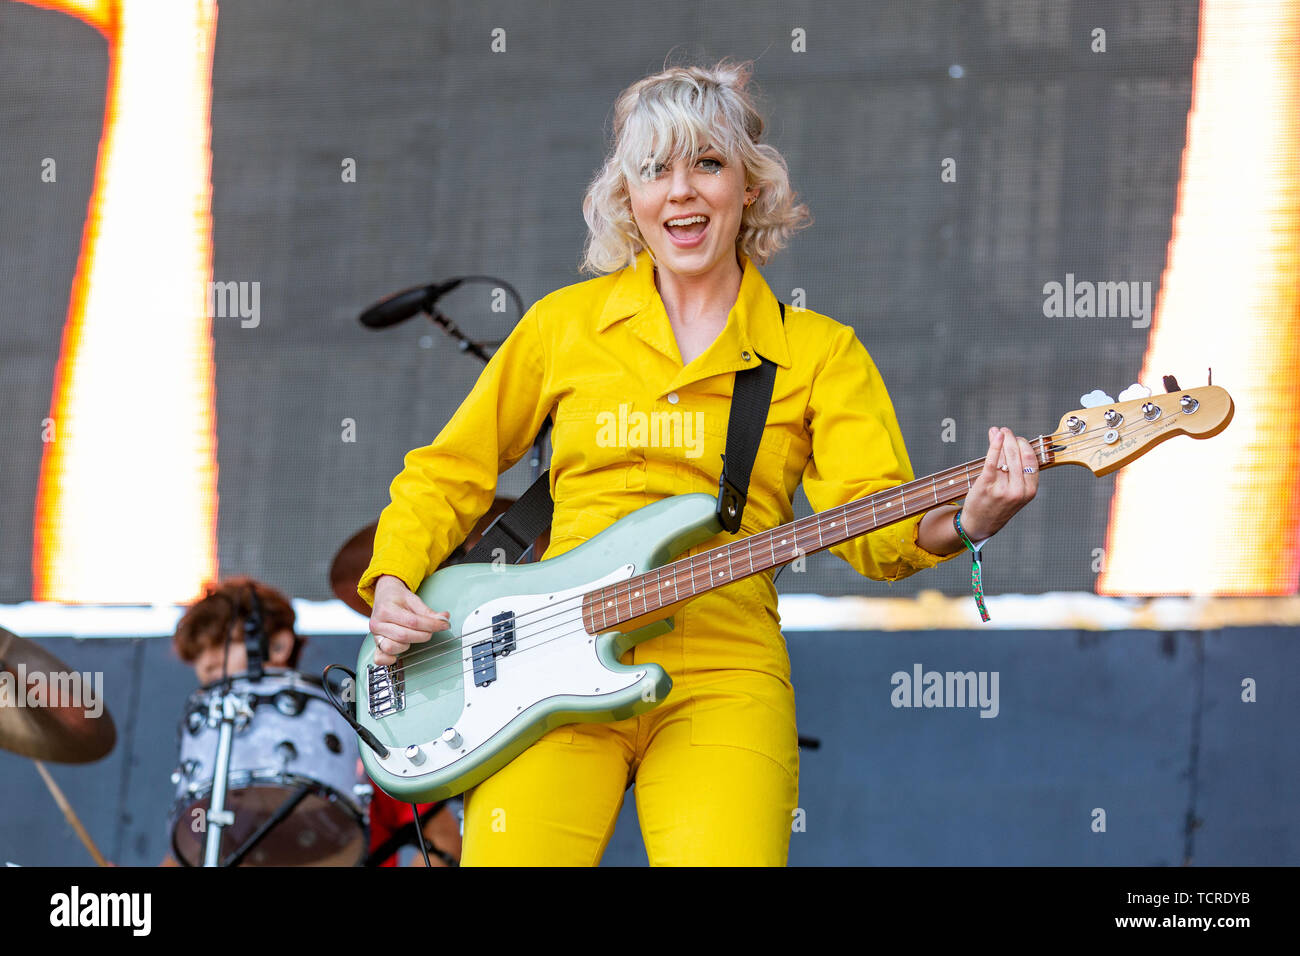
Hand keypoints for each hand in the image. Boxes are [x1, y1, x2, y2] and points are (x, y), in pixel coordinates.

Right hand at [369, 574, 450, 666]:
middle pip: (404, 636)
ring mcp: (376, 635)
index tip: (443, 625)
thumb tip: (443, 619)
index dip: (431, 625)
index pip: (412, 622)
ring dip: (407, 644)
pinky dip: (388, 659)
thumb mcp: (413, 600)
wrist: (384, 595)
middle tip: (430, 631)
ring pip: (393, 647)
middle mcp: (377, 623)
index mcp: (386, 610)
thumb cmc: (397, 598)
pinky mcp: (376, 644)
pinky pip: (380, 657)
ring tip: (412, 636)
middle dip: (423, 635)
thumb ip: (428, 612)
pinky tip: (396, 656)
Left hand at [959, 426, 1038, 540]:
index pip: (1031, 461)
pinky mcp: (986, 485)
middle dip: (1012, 439)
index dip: (1024, 446)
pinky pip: (992, 461)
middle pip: (1018, 456)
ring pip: (1004, 457)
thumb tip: (1015, 443)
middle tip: (1006, 431)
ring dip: (1002, 440)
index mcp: (1030, 491)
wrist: (981, 524)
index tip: (1017, 439)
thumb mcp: (1016, 492)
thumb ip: (1017, 470)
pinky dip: (994, 445)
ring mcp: (1002, 489)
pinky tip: (995, 435)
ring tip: (998, 431)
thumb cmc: (999, 505)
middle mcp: (1018, 490)